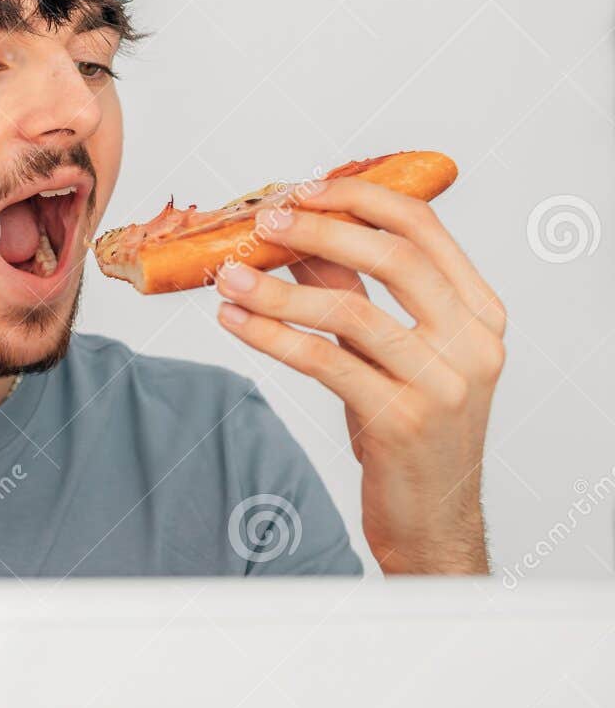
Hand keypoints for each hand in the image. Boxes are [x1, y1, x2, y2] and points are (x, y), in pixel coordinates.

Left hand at [212, 177, 505, 573]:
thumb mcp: (385, 352)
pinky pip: (326, 362)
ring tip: (228, 276)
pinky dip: (273, 336)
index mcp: (479, 312)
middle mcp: (472, 342)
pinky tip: (235, 322)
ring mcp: (443, 382)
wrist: (431, 519)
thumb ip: (351, 292)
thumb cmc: (409, 430)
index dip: (361, 198)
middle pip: (393, 257)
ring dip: (279, 289)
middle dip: (319, 231)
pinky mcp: (402, 420)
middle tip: (262, 222)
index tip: (304, 188)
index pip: (423, 229)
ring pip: (351, 312)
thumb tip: (295, 238)